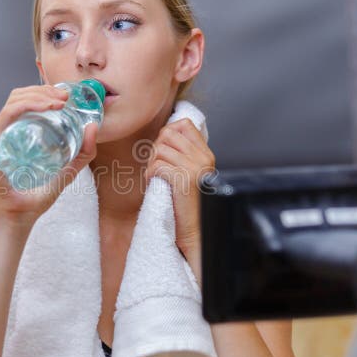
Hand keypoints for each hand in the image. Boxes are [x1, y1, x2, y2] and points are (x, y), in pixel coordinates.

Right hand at [0, 84, 98, 228]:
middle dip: (44, 89)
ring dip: (38, 94)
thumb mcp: (69, 169)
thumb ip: (83, 152)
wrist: (22, 215)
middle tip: (64, 98)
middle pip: (21, 94)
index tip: (67, 96)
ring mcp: (0, 134)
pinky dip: (25, 105)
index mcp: (22, 130)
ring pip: (14, 99)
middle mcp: (9, 129)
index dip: (47, 90)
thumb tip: (94, 126)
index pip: (29, 99)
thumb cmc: (39, 194)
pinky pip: (6, 115)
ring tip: (57, 102)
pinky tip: (43, 108)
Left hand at [144, 119, 215, 280]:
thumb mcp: (192, 173)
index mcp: (207, 154)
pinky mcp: (184, 180)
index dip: (168, 132)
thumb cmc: (188, 205)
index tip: (162, 149)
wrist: (195, 231)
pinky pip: (157, 165)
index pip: (184, 124)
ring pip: (160, 149)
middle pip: (168, 134)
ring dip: (151, 163)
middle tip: (155, 166)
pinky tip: (153, 183)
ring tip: (155, 177)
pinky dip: (149, 174)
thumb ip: (184, 154)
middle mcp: (203, 158)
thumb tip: (164, 136)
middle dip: (155, 148)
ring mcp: (195, 168)